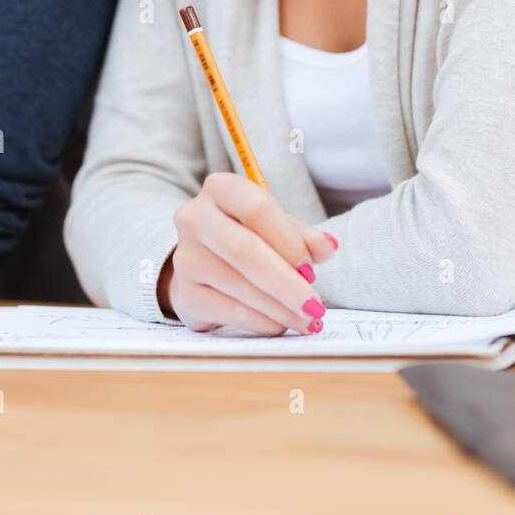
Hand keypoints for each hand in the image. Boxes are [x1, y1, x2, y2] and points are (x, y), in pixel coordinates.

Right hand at [159, 172, 336, 334]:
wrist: (203, 265)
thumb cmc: (246, 237)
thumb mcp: (275, 227)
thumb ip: (302, 235)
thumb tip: (329, 247)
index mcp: (220, 189)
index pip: (256, 207)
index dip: (288, 239)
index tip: (311, 267)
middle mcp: (195, 218)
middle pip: (244, 250)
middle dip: (287, 283)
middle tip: (315, 307)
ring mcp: (185, 258)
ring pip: (239, 285)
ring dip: (281, 308)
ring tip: (308, 321)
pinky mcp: (186, 295)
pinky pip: (230, 312)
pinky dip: (262, 322)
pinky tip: (281, 325)